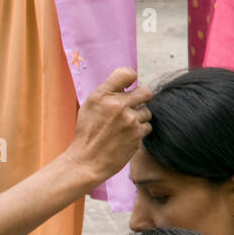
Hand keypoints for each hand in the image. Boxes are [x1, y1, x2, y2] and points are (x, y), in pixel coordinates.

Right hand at [63, 68, 152, 188]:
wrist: (86, 161)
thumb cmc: (87, 133)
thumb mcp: (90, 105)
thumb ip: (108, 91)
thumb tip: (130, 80)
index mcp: (103, 95)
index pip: (128, 73)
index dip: (130, 79)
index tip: (127, 88)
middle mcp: (117, 105)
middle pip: (146, 91)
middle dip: (141, 97)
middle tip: (133, 106)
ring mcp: (129, 121)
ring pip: (147, 112)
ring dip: (139, 118)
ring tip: (124, 126)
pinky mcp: (137, 135)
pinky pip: (147, 127)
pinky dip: (139, 131)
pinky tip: (126, 136)